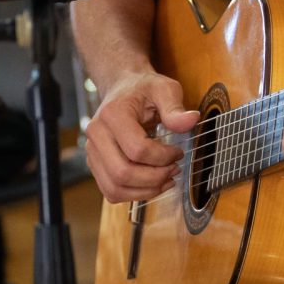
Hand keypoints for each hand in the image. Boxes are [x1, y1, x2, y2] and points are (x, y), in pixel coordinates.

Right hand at [84, 71, 199, 202]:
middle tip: (175, 169)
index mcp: (112, 114)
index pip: (137, 149)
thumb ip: (175, 107)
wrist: (123, 88)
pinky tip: (153, 185)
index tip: (179, 152)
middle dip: (154, 178)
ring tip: (166, 180)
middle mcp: (96, 134)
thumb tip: (191, 121)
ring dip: (145, 191)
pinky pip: (111, 191)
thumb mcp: (164, 89)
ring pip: (114, 188)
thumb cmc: (144, 89)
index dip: (163, 157)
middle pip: (122, 173)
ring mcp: (92, 151)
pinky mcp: (95, 163)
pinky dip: (134, 194)